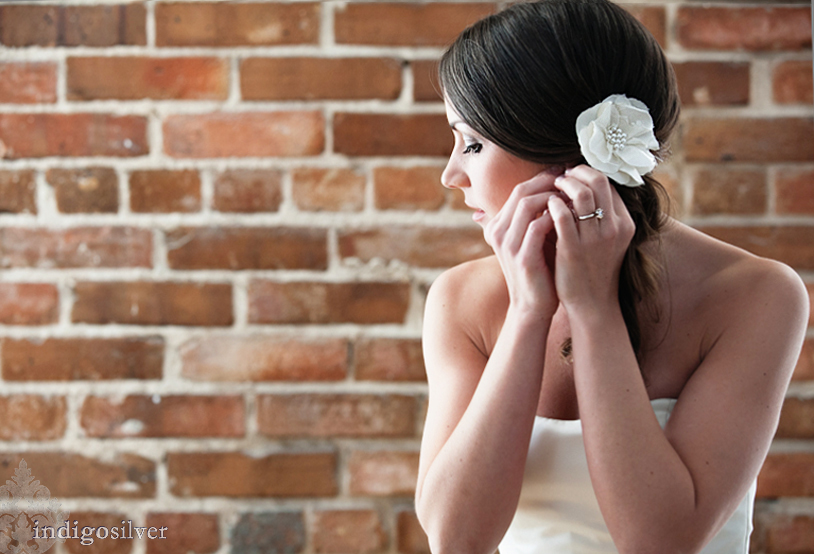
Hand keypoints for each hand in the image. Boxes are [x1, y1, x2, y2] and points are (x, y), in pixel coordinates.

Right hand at [484, 173, 560, 318]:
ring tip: (573, 196)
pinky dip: (555, 217)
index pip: (519, 189)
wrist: (533, 306)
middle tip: (572, 179)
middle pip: (521, 191)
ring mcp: (507, 244)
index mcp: (497, 225)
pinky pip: (537, 226)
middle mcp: (497, 231)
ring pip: (527, 204)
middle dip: (549, 182)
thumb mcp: (531, 240)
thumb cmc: (538, 270)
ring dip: (553, 196)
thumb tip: (555, 190)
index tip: (566, 174)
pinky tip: (572, 216)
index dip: (544, 178)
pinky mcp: (522, 257)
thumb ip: (535, 217)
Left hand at [547, 165, 635, 313]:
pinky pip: (562, 215)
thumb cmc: (594, 269)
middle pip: (598, 181)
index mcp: (625, 223)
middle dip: (577, 172)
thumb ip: (601, 216)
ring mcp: (596, 238)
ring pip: (581, 194)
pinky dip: (553, 204)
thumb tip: (582, 187)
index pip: (608, 183)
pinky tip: (546, 204)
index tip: (572, 172)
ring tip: (553, 185)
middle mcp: (614, 227)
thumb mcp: (607, 240)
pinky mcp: (575, 248)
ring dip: (563, 184)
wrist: (592, 304)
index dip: (588, 173)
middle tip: (562, 174)